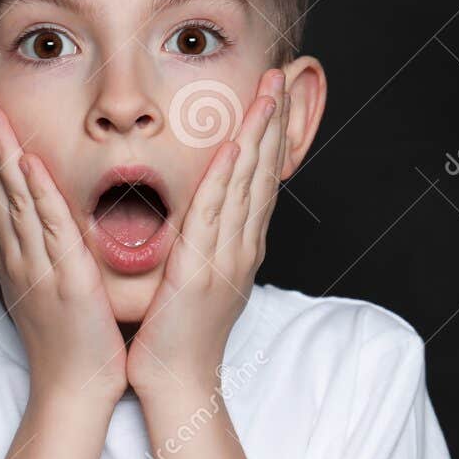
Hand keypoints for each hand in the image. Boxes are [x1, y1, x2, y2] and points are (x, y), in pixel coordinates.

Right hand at [0, 82, 128, 406]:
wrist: (74, 386)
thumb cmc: (69, 340)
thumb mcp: (45, 284)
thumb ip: (39, 248)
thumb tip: (34, 221)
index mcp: (14, 252)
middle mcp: (16, 252)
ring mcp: (35, 262)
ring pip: (12, 196)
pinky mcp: (62, 276)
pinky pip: (47, 227)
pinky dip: (36, 193)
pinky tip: (27, 162)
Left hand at [126, 68, 288, 398]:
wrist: (177, 381)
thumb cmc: (177, 336)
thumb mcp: (196, 280)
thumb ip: (203, 246)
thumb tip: (202, 221)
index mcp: (239, 248)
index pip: (259, 181)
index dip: (268, 137)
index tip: (272, 99)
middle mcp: (242, 246)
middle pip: (263, 172)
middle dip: (272, 122)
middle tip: (281, 77)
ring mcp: (228, 255)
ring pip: (247, 183)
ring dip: (259, 134)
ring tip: (268, 93)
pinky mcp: (204, 266)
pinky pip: (217, 211)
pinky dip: (229, 175)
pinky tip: (237, 145)